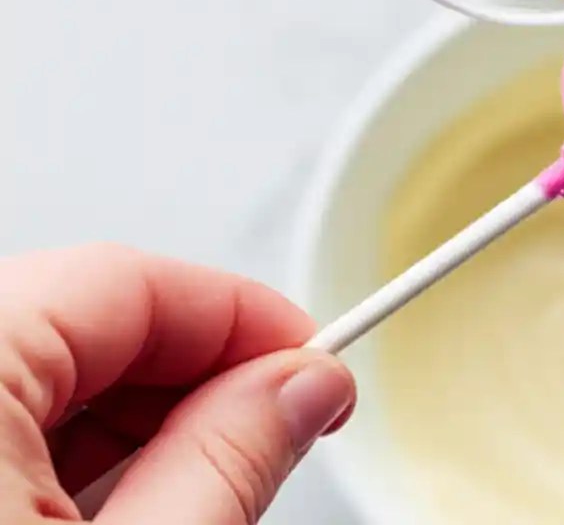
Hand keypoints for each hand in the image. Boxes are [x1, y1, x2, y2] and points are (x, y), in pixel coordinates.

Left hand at [0, 244, 355, 523]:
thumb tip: (300, 386)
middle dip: (190, 377)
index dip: (243, 317)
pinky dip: (60, 461)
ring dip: (130, 428)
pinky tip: (110, 515)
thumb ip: (224, 460)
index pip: (122, 279)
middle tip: (273, 435)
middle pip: (75, 321)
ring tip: (193, 495)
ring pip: (33, 376)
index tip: (313, 364)